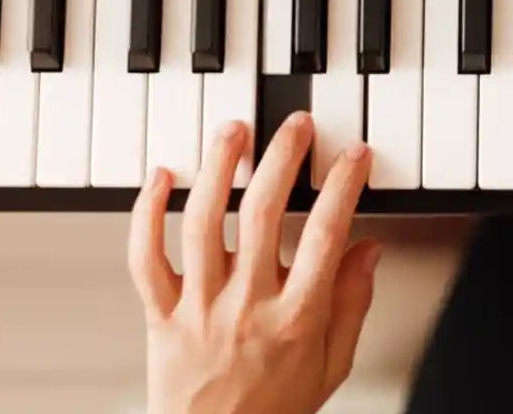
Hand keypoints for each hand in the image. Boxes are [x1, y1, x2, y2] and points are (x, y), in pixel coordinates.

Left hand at [128, 112, 380, 413]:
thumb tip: (368, 251)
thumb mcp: (333, 364)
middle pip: (262, 213)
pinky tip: (162, 178)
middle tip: (295, 127)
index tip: (352, 157)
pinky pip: (144, 257)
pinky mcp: (160, 313)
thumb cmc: (272, 411)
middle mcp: (246, 305)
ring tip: (234, 131)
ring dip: (219, 167)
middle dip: (283, 158)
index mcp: (296, 318)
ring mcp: (199, 306)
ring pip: (202, 222)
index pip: (326, 234)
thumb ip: (353, 304)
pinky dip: (146, 213)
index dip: (344, 185)